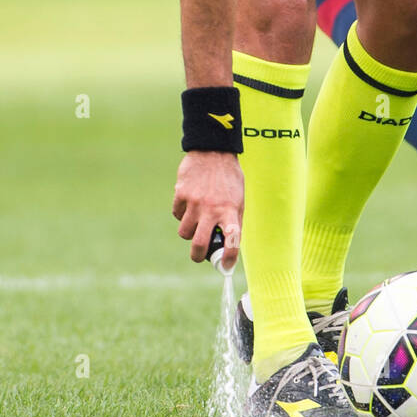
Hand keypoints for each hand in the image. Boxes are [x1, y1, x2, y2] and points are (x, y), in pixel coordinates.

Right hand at [172, 151, 243, 265]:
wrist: (213, 150)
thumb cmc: (229, 177)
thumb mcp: (238, 198)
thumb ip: (233, 220)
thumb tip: (229, 244)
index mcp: (230, 210)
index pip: (232, 240)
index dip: (229, 258)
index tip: (227, 266)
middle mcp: (212, 209)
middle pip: (199, 245)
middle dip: (198, 256)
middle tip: (200, 254)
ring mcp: (194, 202)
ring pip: (184, 232)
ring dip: (189, 231)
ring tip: (196, 220)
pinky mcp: (181, 194)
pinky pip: (177, 214)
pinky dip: (182, 213)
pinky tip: (189, 202)